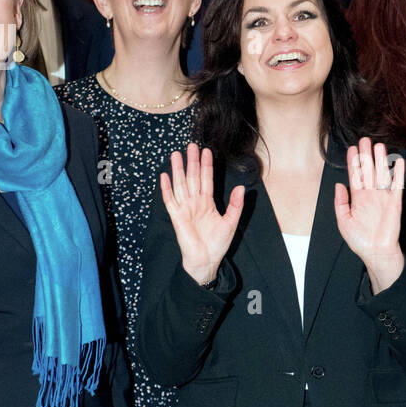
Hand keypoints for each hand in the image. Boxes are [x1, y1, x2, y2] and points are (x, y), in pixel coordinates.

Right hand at [159, 143, 243, 285]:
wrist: (206, 261)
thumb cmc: (217, 244)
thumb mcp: (231, 222)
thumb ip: (235, 205)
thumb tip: (241, 188)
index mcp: (207, 203)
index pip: (206, 179)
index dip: (206, 165)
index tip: (206, 151)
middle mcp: (195, 203)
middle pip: (192, 178)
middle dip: (192, 162)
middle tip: (190, 145)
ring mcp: (185, 209)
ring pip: (181, 185)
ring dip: (178, 170)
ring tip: (176, 154)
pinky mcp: (177, 217)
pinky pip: (170, 200)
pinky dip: (167, 189)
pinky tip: (164, 176)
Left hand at [334, 138, 404, 293]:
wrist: (376, 253)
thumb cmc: (359, 240)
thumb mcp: (343, 222)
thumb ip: (340, 203)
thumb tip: (338, 185)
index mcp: (358, 198)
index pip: (355, 175)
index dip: (353, 162)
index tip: (352, 148)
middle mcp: (371, 195)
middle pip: (369, 171)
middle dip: (366, 155)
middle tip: (365, 140)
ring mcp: (383, 198)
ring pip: (382, 174)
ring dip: (381, 160)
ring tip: (379, 146)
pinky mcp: (394, 204)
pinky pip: (397, 186)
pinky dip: (399, 174)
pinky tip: (399, 162)